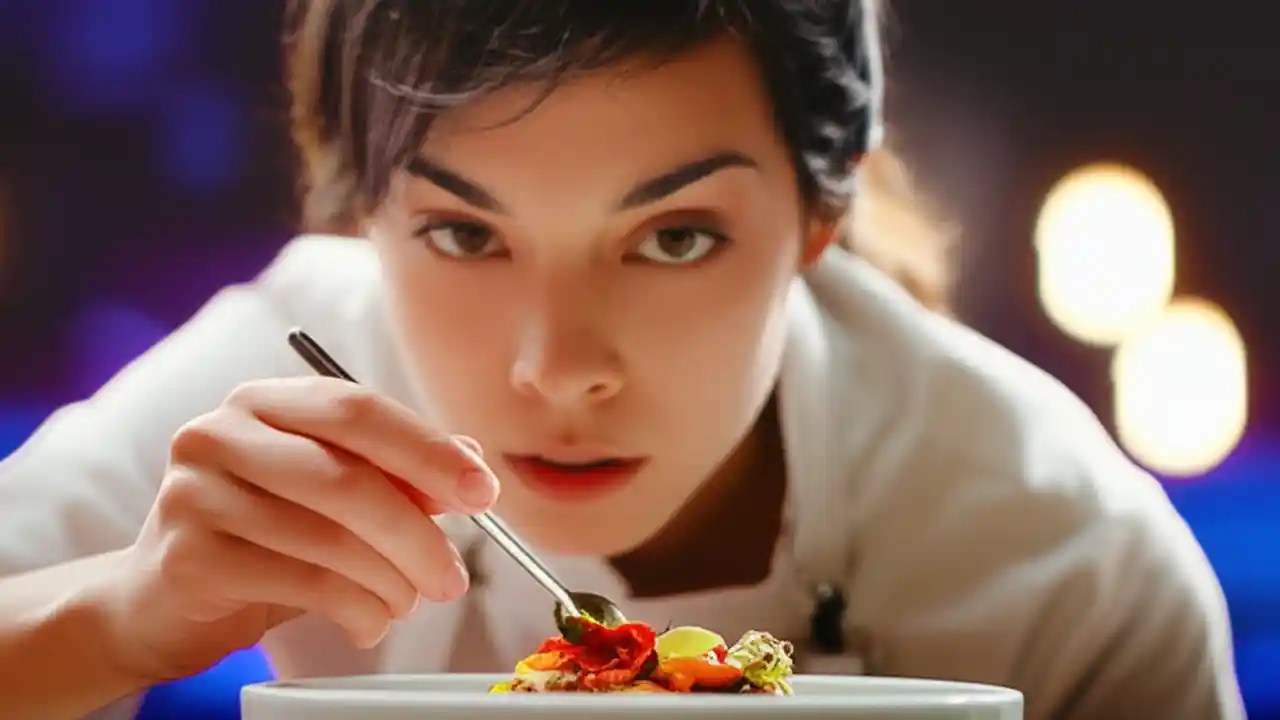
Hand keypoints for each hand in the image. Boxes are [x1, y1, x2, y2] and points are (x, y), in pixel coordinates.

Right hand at [94, 376, 496, 681]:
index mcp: (265, 402)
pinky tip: (370, 622)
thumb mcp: (332, 495)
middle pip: (347, 477)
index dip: (430, 450)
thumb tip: (472, 464)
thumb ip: (398, 474)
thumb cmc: (262, 537)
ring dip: (390, 580)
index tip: (483, 491)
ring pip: (328, 537)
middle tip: (452, 576)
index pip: (359, 410)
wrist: (164, 600)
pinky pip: (301, 583)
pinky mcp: (189, 557)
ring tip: (409, 601)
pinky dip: (356, 608)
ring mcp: (196, 493)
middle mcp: (221, 434)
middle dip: (417, 532)